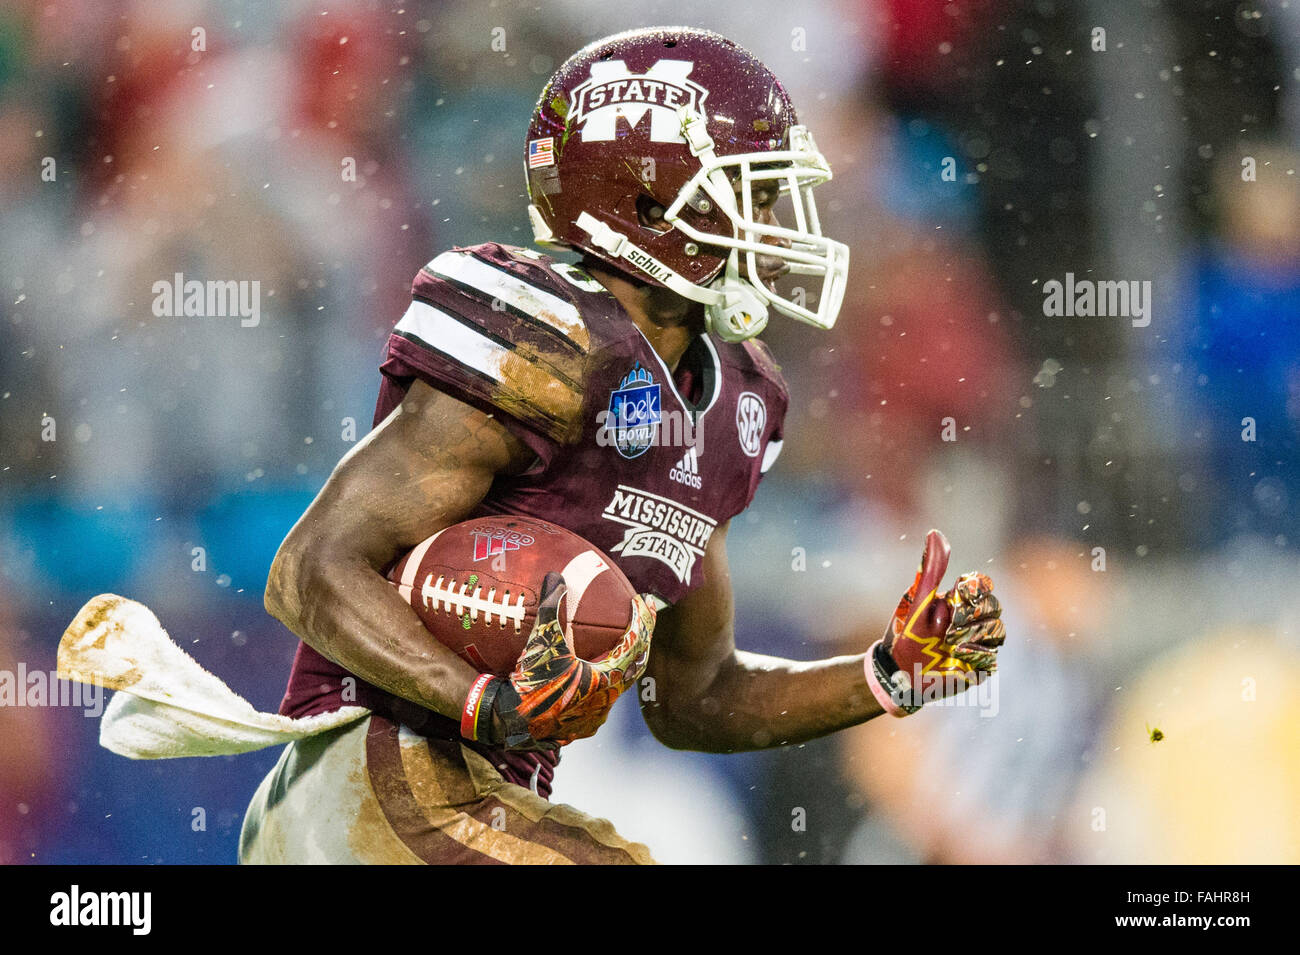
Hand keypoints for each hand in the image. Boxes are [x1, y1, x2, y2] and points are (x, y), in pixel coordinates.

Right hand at [462, 572, 655, 749]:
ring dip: (621, 662)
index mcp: (606, 681)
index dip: (643, 620)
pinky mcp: (579, 727)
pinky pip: (599, 700)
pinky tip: (590, 670)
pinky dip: (601, 680)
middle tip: (643, 616)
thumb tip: (555, 575)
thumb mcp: (541, 642)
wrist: (508, 724)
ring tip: (619, 642)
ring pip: (618, 686)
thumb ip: (549, 607)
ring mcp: (594, 718)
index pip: (636, 645)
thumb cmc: (529, 685)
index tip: (644, 600)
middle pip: (635, 665)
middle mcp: (606, 702)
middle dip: (641, 639)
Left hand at [864, 530, 1005, 716]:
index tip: (956, 596)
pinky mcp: (981, 666)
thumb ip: (931, 569)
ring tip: (949, 643)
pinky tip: (955, 658)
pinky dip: (973, 656)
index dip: (972, 590)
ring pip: (997, 631)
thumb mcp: (919, 599)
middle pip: (994, 606)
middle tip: (948, 625)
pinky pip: (992, 657)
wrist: (899, 671)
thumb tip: (935, 533)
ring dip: (971, 636)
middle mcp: (973, 620)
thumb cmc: (906, 632)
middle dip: (970, 615)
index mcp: (959, 600)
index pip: (982, 585)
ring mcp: (980, 643)